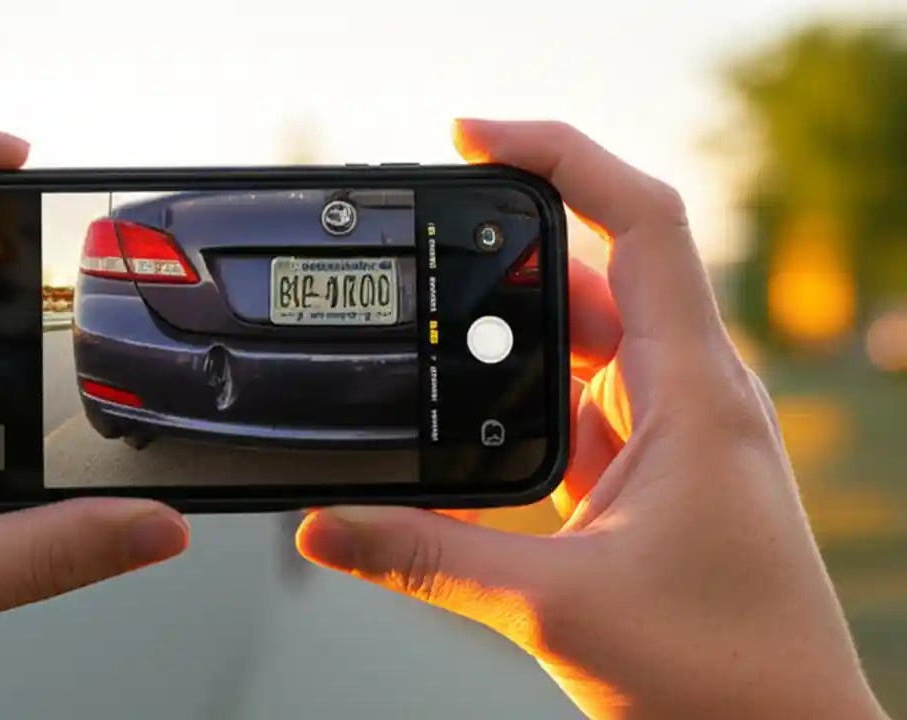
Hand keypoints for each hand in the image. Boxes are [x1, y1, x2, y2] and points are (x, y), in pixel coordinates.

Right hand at [296, 119, 886, 719]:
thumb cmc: (728, 678)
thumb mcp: (556, 605)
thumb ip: (428, 557)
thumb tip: (327, 526)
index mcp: (693, 394)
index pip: (640, 223)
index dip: (558, 159)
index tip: (472, 139)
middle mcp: (690, 397)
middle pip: (596, 274)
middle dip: (508, 253)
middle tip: (425, 249)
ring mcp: (672, 437)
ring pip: (586, 343)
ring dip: (514, 332)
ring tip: (435, 333)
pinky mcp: (651, 478)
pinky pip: (579, 404)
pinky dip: (522, 397)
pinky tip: (474, 416)